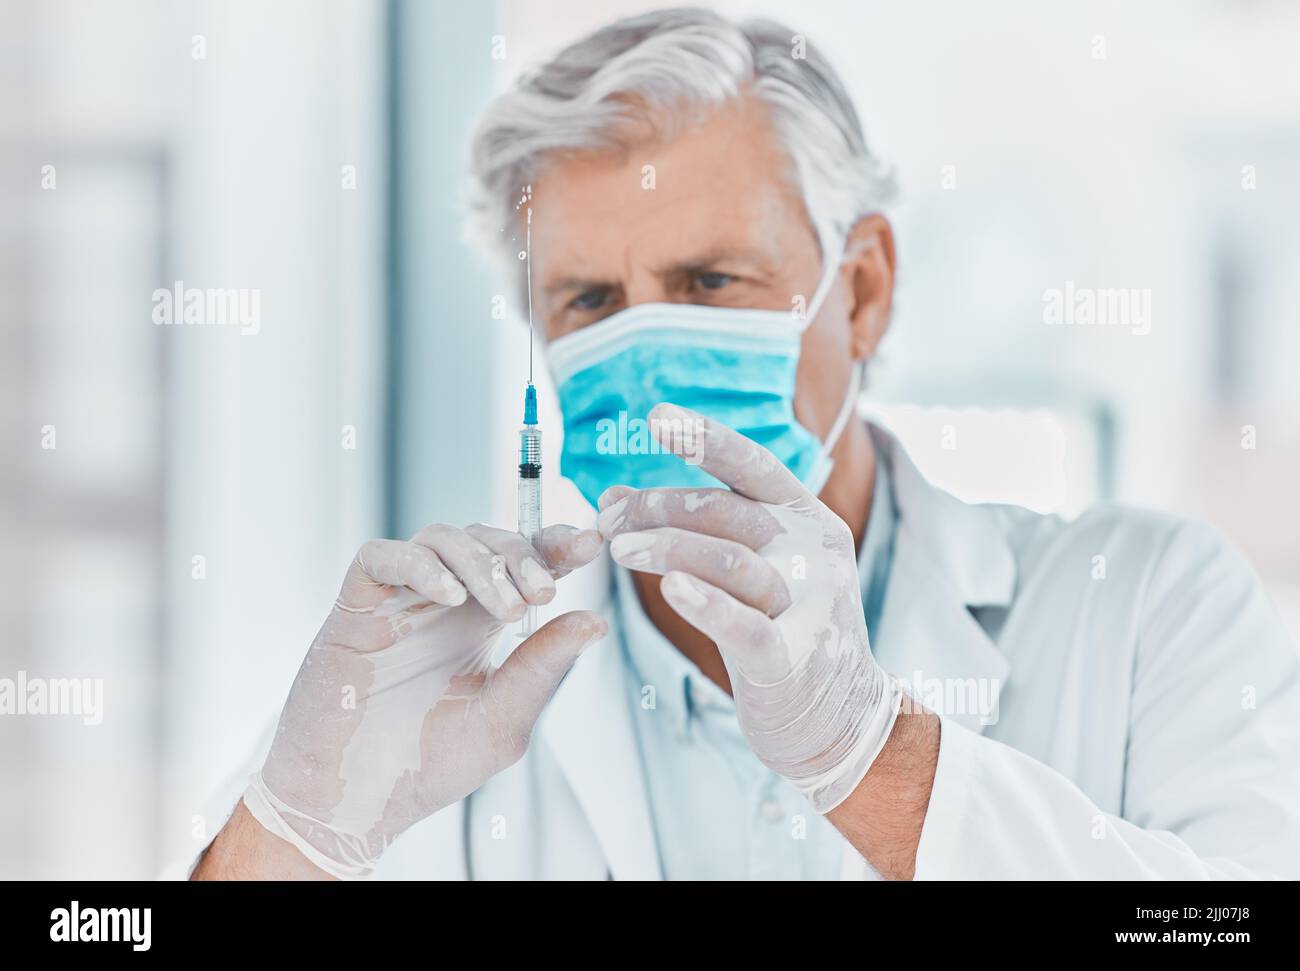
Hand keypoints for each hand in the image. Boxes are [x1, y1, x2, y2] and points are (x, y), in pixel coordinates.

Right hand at [243, 522, 606, 877]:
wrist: (356, 805)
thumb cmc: (427, 767)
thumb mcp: (504, 718)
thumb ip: (544, 667)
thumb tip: (597, 620)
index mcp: (482, 623)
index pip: (523, 563)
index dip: (555, 545)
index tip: (591, 545)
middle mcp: (443, 602)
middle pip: (487, 539)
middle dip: (523, 555)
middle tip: (542, 594)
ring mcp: (398, 600)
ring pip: (442, 539)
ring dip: (482, 563)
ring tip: (507, 609)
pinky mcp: (356, 607)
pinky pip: (381, 557)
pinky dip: (420, 565)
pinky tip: (451, 597)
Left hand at [598, 403, 902, 813]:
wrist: (838, 715)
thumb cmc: (781, 629)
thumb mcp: (748, 568)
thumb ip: (693, 529)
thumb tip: (613, 495)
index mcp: (807, 519)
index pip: (754, 465)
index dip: (706, 438)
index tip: (656, 416)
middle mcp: (812, 552)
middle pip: (726, 512)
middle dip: (658, 508)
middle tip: (607, 517)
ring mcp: (808, 605)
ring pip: (730, 560)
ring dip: (666, 547)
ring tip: (618, 548)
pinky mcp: (791, 659)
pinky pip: (745, 625)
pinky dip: (706, 604)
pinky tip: (672, 590)